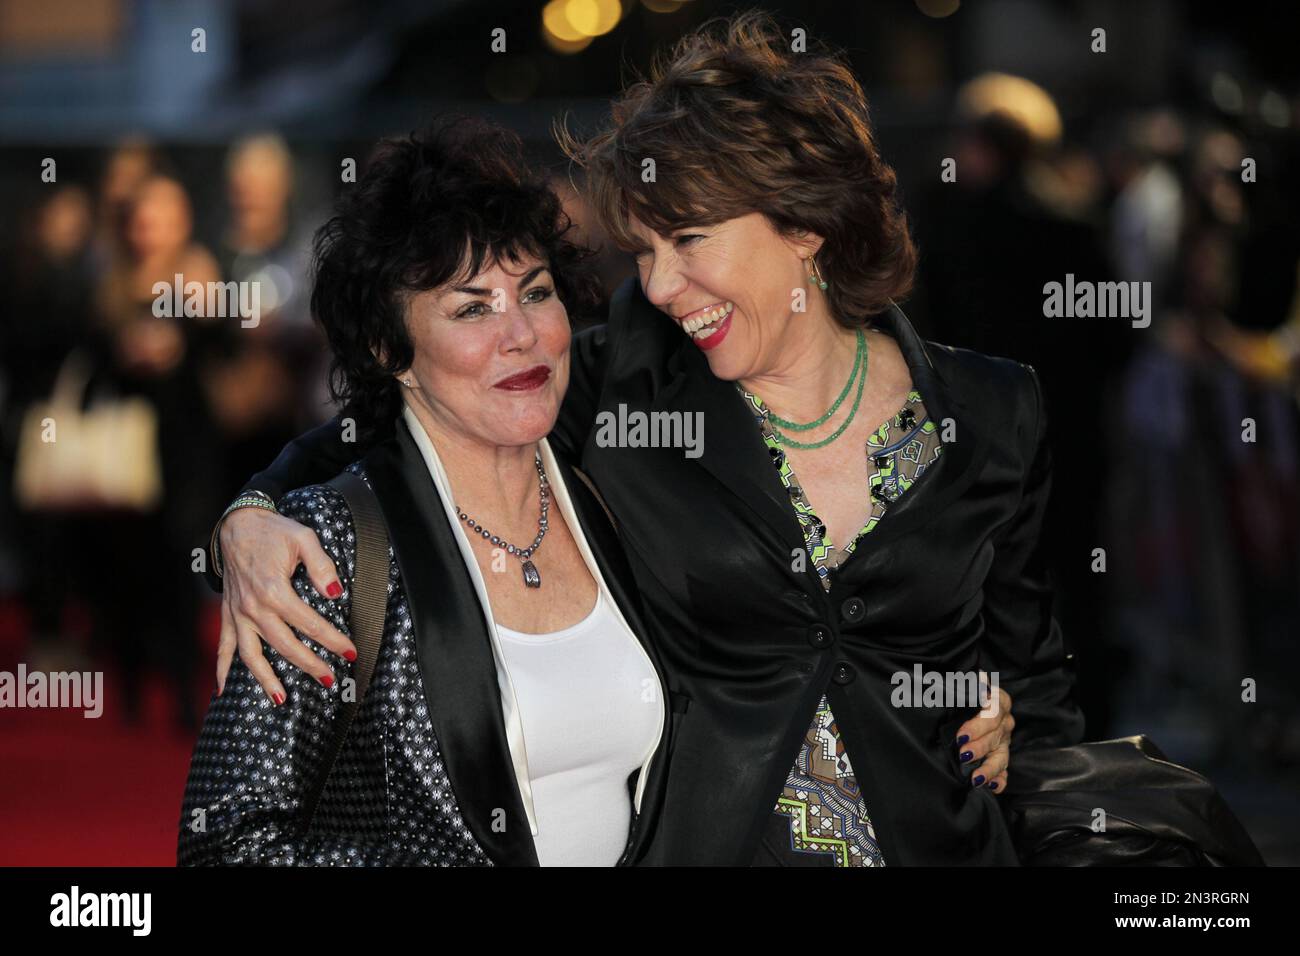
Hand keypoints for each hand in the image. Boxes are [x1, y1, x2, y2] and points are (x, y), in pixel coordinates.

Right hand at [216, 506, 356, 702]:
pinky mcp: (228, 613)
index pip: (309, 623)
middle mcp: (253, 607)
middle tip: (331, 679)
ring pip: (251, 654)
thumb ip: (321, 565)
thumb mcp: (303, 538)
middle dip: (310, 665)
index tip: (351, 653)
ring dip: (266, 679)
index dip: (332, 640)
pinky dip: (220, 668)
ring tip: (281, 699)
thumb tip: (335, 593)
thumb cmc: (273, 531)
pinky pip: (222, 646)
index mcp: (274, 591)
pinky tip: (221, 690)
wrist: (237, 524)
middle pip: (285, 645)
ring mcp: (238, 613)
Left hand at [954, 685, 1013, 793]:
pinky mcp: (1000, 755)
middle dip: (979, 747)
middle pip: (996, 735)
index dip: (979, 725)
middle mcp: (1005, 721)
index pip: (995, 712)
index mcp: (998, 700)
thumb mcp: (964, 684)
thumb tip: (976, 679)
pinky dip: (999, 780)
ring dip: (989, 769)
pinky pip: (1004, 770)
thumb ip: (968, 683)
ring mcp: (1004, 740)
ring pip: (1001, 756)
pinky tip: (992, 786)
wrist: (966, 698)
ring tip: (976, 779)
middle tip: (963, 754)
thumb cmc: (963, 690)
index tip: (962, 734)